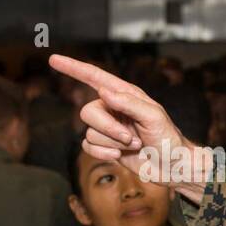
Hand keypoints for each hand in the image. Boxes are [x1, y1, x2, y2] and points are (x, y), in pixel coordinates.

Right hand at [49, 55, 210, 199]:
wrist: (171, 167)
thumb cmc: (168, 138)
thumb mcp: (153, 116)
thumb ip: (128, 102)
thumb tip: (102, 91)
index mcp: (124, 94)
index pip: (94, 77)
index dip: (73, 68)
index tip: (53, 59)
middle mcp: (112, 108)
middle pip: (88, 112)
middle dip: (108, 128)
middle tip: (131, 138)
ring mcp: (107, 127)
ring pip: (89, 132)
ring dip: (111, 143)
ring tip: (133, 145)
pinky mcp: (104, 145)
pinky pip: (88, 146)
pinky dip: (104, 153)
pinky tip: (120, 155)